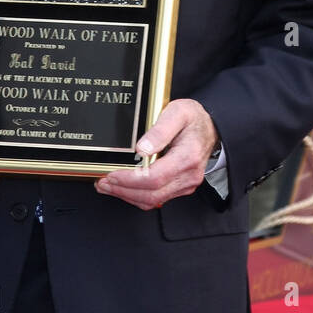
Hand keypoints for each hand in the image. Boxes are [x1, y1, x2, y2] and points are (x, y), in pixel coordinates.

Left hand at [94, 98, 217, 210]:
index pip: (155, 178)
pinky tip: (122, 188)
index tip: (111, 174)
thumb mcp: (178, 112)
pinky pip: (157, 199)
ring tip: (106, 186)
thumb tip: (141, 148)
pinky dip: (136, 196)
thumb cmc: (193, 118)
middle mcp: (188, 176)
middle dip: (122, 190)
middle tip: (101, 182)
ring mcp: (185, 184)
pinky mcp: (180, 188)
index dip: (130, 179)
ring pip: (152, 200)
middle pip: (151, 194)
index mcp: (187, 157)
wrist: (210, 127)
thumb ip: (160, 130)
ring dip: (126, 195)